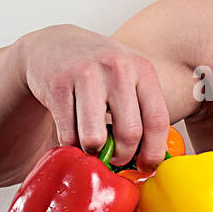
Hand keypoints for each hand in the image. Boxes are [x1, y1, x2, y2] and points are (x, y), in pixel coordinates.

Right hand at [20, 24, 170, 172]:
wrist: (55, 45)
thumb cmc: (99, 70)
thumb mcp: (129, 78)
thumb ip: (143, 109)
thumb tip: (153, 158)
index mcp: (142, 68)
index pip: (157, 120)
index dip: (153, 152)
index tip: (146, 167)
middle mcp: (117, 68)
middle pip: (129, 134)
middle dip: (122, 156)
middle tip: (116, 159)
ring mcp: (86, 74)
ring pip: (95, 139)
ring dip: (93, 152)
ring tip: (93, 145)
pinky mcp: (58, 85)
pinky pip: (68, 134)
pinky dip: (71, 143)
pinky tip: (73, 132)